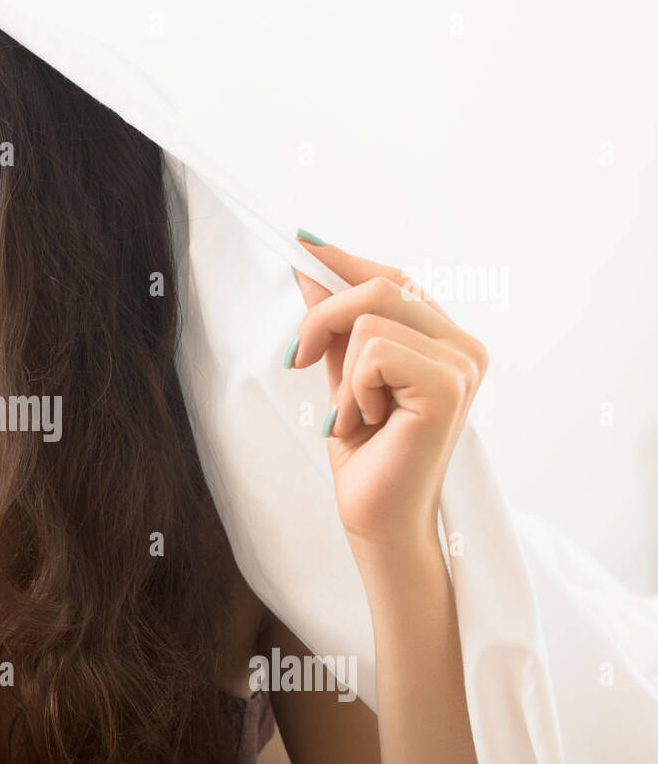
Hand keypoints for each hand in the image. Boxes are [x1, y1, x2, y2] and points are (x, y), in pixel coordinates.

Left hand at [287, 233, 488, 558]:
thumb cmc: (366, 458)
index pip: (396, 278)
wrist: (376, 520)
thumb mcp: (342, 378)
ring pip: (370, 318)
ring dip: (342, 374)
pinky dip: (353, 389)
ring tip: (355, 417)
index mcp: (446, 342)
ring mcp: (462, 364)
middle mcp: (464, 347)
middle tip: (299, 360)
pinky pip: (373, 350)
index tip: (302, 242)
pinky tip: (368, 424)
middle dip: (324, 318)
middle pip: (383, 284)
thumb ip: (335, 327)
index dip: (346, 260)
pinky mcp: (449, 384)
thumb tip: (310, 270)